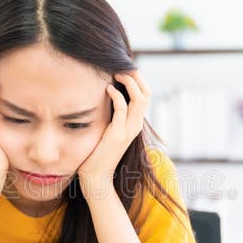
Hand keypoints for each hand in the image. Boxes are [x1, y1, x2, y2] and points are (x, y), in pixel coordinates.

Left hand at [77, 70, 151, 198]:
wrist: (95, 177)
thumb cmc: (96, 153)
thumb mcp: (106, 130)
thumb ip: (109, 116)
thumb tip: (102, 96)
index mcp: (135, 123)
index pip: (145, 94)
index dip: (138, 79)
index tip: (123, 68)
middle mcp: (136, 125)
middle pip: (147, 92)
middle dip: (136, 76)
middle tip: (121, 65)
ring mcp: (128, 130)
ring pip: (140, 98)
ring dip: (129, 82)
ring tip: (116, 73)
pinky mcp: (117, 135)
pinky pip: (122, 109)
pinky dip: (116, 95)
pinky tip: (107, 89)